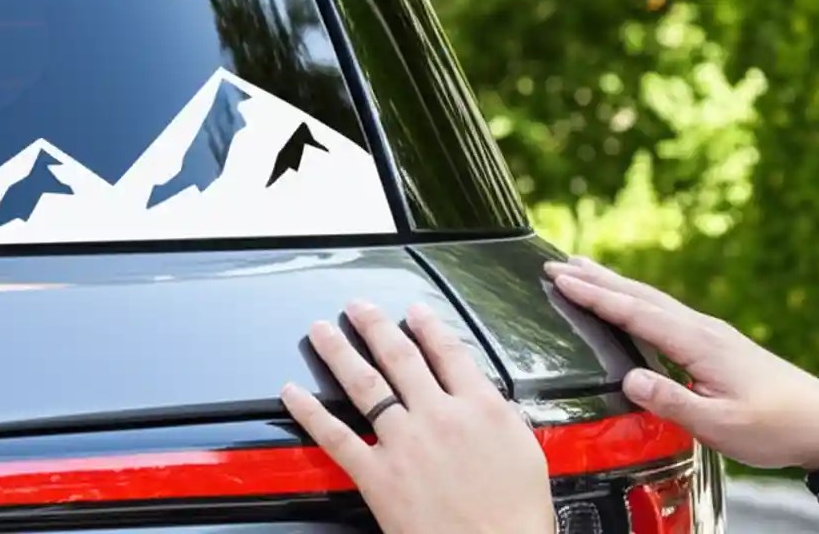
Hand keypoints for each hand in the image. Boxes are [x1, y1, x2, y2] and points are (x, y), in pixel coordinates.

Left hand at [280, 300, 553, 533]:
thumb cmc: (516, 517)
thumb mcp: (525, 454)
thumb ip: (502, 418)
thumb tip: (487, 400)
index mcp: (480, 408)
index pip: (449, 352)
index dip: (428, 325)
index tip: (414, 310)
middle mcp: (438, 416)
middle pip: (400, 356)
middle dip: (374, 325)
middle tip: (357, 307)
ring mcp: (404, 443)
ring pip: (365, 384)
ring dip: (338, 351)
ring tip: (322, 330)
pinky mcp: (378, 475)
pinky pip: (335, 436)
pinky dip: (310, 411)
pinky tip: (293, 393)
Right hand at [546, 256, 818, 470]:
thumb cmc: (774, 426)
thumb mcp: (719, 424)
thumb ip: (672, 401)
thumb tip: (628, 380)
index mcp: (697, 343)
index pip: (635, 312)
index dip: (594, 295)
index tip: (559, 279)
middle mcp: (700, 329)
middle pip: (638, 294)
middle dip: (594, 278)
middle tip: (554, 263)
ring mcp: (708, 332)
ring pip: (650, 298)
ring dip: (613, 282)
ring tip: (581, 268)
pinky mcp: (713, 342)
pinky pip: (663, 310)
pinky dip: (635, 297)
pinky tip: (629, 302)